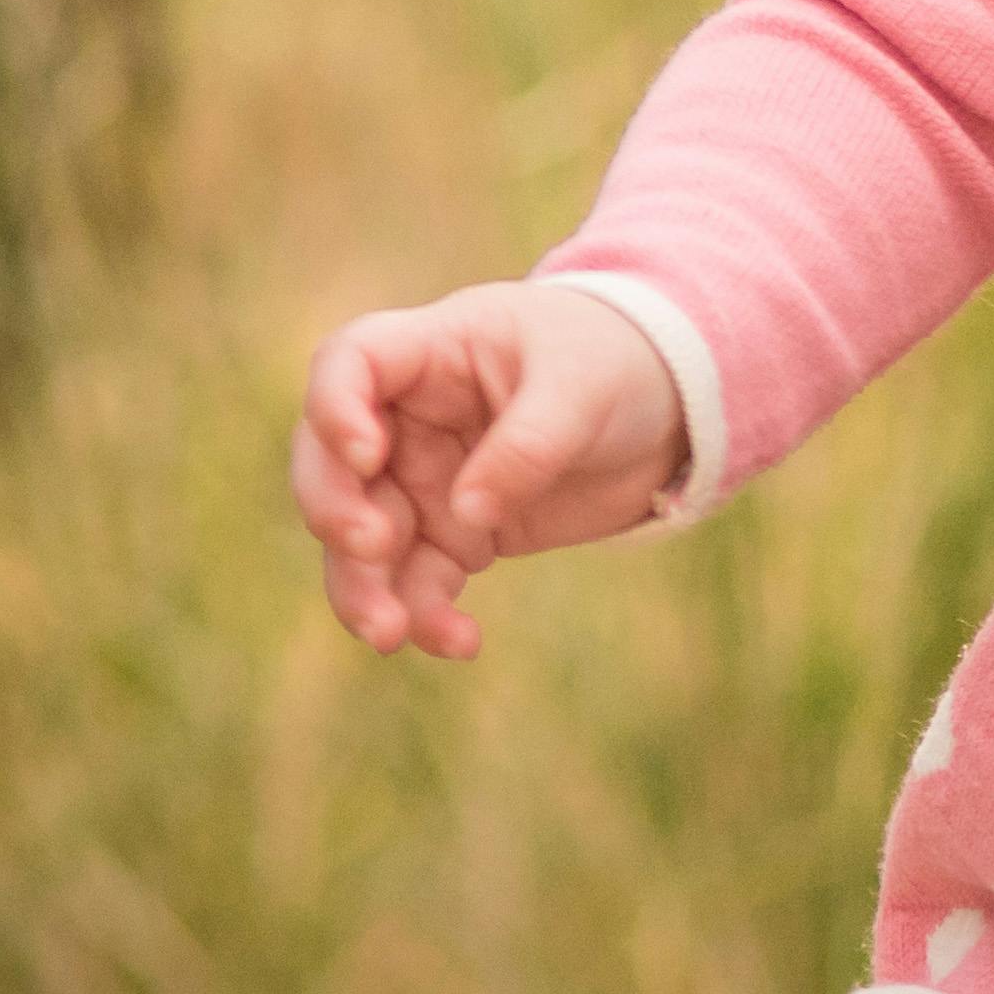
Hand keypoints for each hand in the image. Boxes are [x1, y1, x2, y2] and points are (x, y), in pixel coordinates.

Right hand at [291, 283, 687, 657]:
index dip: (336, 408)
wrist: (665, 408)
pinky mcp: (455, 534)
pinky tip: (460, 641)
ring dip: (363, 588)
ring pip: (361, 540)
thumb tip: (468, 513)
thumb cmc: (616, 362)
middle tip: (370, 548)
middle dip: (333, 510)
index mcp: (431, 352)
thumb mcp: (586, 386)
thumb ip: (528, 444)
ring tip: (390, 633)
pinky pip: (418, 582)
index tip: (367, 455)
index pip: (350, 363)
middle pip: (329, 462)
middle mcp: (408, 419)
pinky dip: (426, 616)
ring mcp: (425, 480)